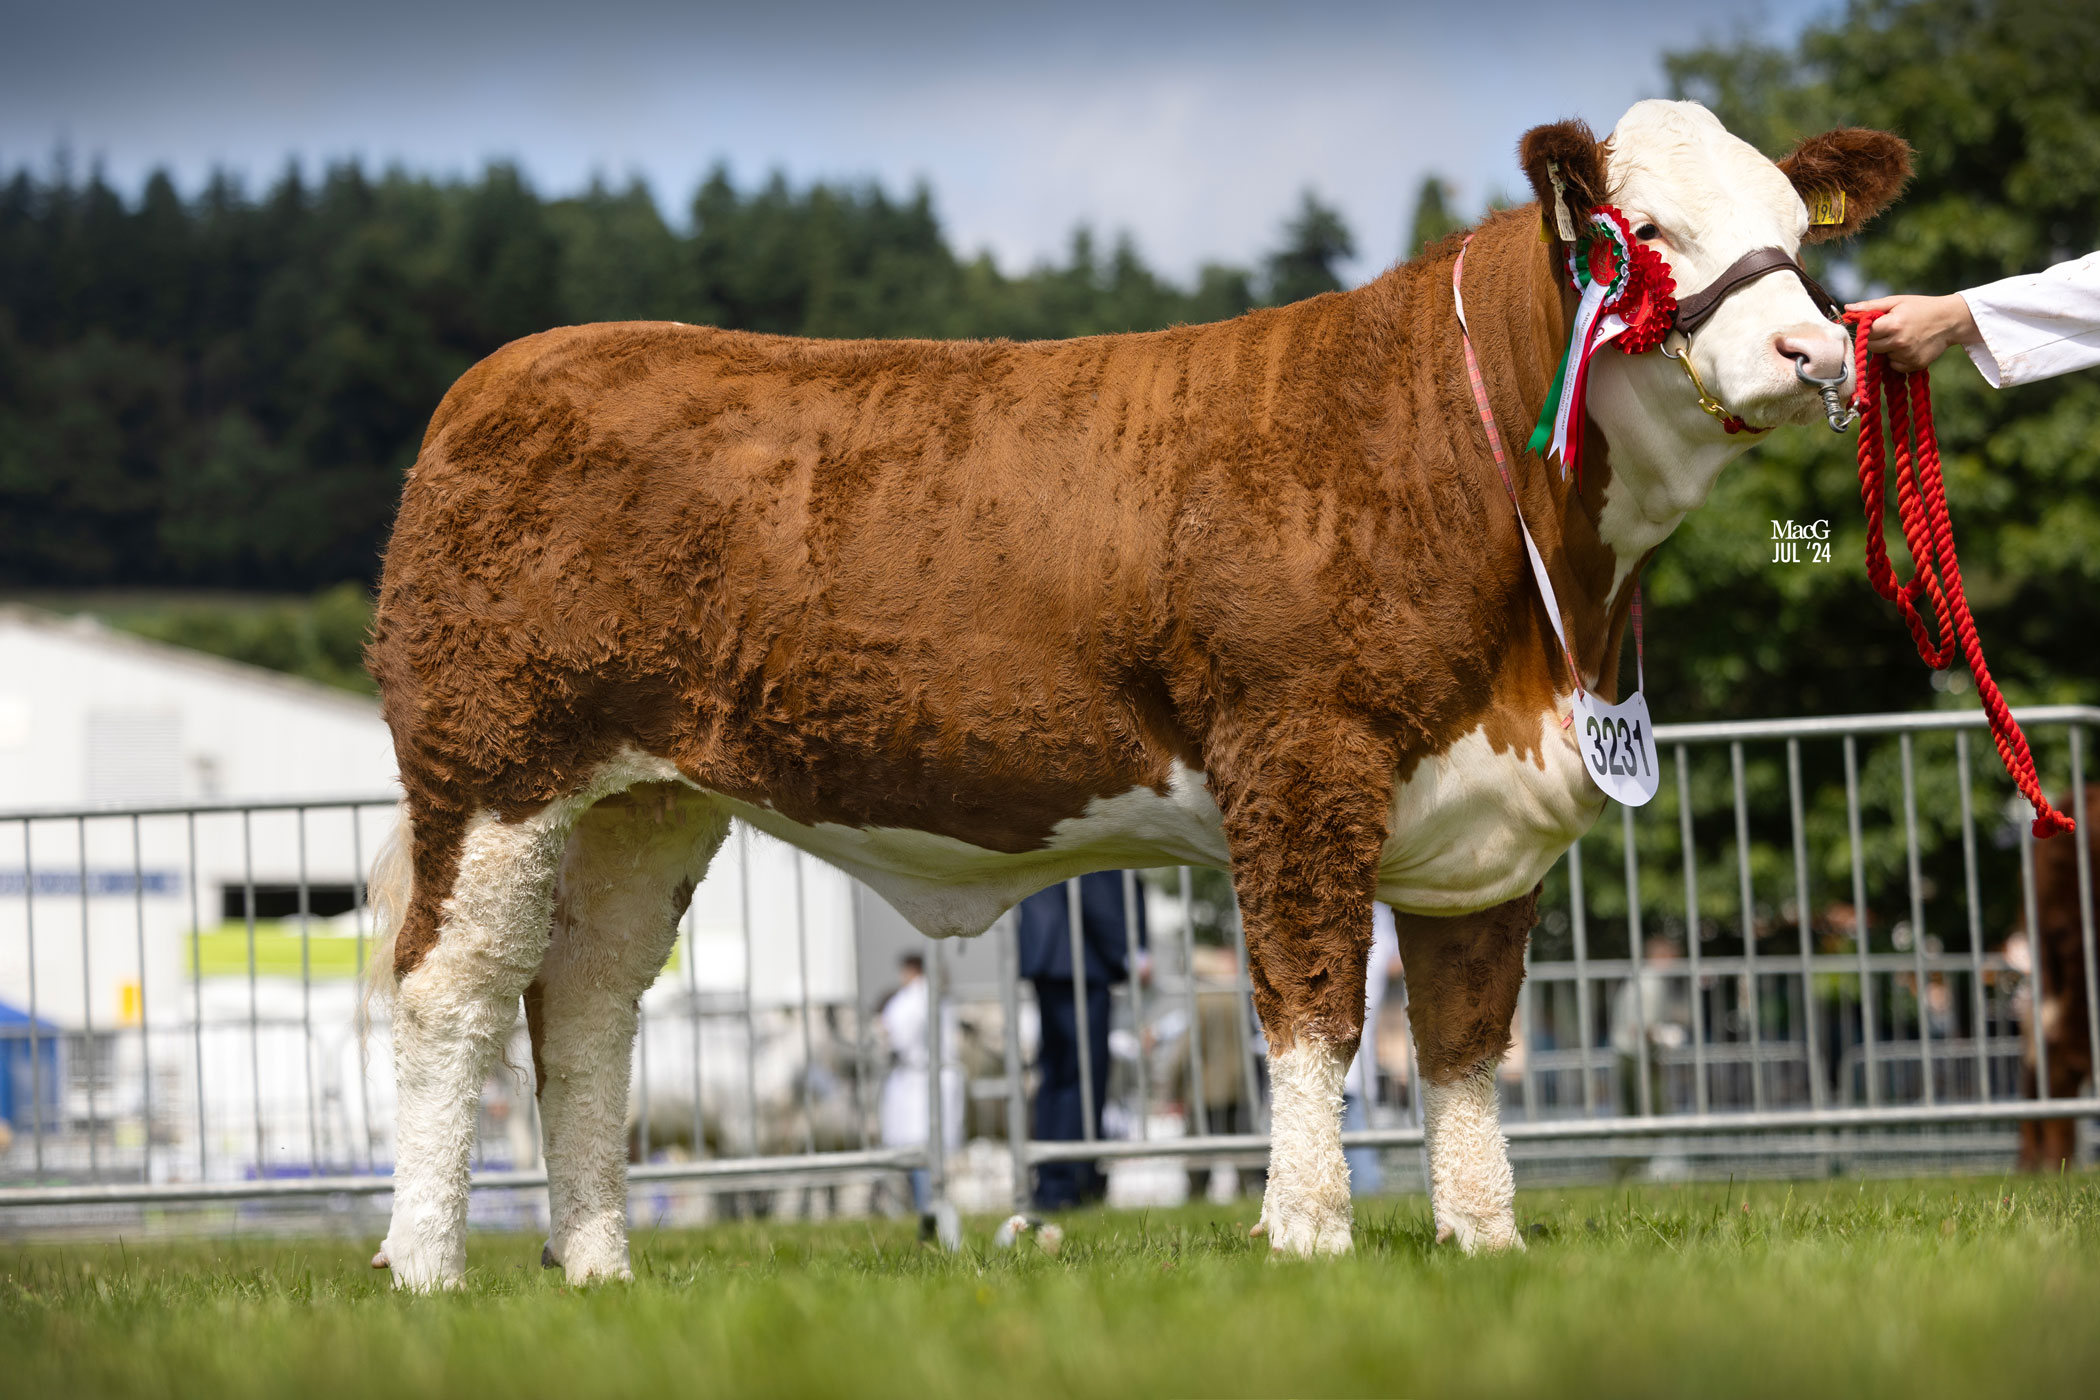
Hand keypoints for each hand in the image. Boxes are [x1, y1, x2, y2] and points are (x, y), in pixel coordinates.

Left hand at [1844, 293, 1979, 372]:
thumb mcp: (1897, 301)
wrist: (1951, 320)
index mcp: (1893, 324)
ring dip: (1888, 349)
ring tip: (1904, 337)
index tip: (1876, 324)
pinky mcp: (1914, 365)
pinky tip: (1910, 347)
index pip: (1866, 333)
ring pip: (1883, 356)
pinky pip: (1895, 365)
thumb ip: (1870, 306)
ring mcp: (1907, 355)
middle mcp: (1899, 342)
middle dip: (1877, 339)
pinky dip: (1898, 358)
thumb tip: (1847, 309)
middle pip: (1872, 347)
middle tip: (1891, 329)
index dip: (1868, 329)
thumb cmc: (1921, 308)